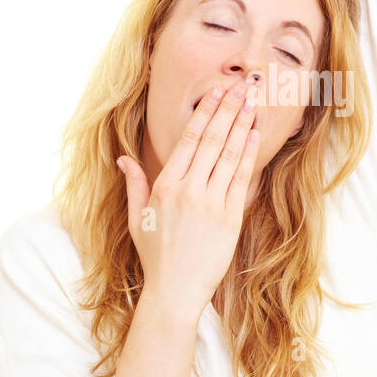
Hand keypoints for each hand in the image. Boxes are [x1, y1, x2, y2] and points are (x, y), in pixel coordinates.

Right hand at [117, 80, 258, 320]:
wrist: (176, 290)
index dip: (205, 112)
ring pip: (229, 155)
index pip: (188, 139)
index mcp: (165, 186)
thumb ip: (134, 184)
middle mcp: (189, 190)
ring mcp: (211, 203)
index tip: (217, 92)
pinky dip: (247, 155)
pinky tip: (253, 135)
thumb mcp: (136, 218)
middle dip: (228, 110)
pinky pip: (240, 179)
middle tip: (243, 86)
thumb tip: (123, 158)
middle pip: (212, 140)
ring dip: (242, 125)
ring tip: (252, 103)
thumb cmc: (156, 255)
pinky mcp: (230, 218)